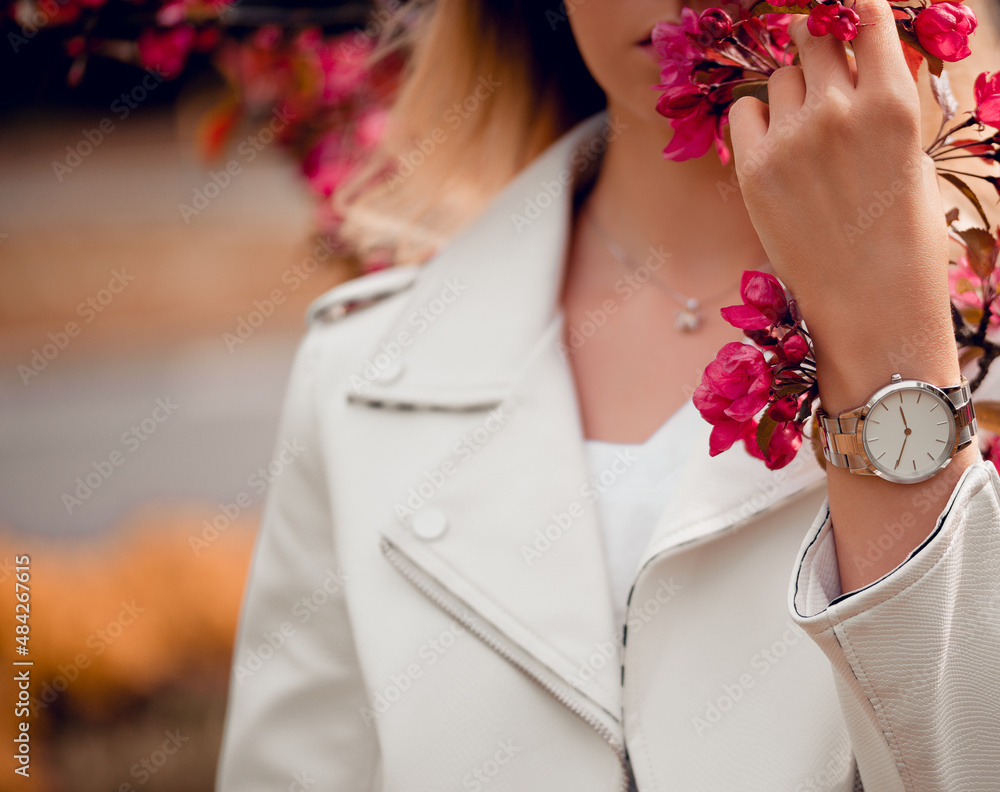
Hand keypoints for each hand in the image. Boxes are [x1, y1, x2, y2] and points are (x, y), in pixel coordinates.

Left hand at [727, 0, 959, 413]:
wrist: (870, 305)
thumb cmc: (904, 235)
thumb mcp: (914, 155)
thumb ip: (884, 101)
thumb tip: (859, 58)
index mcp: (894, 102)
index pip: (864, 15)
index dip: (851, 14)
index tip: (845, 20)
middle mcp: (839, 110)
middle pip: (813, 37)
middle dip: (818, 49)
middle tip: (822, 77)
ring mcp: (792, 139)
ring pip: (778, 76)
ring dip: (790, 90)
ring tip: (807, 134)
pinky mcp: (753, 170)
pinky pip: (743, 112)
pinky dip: (756, 119)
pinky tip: (774, 146)